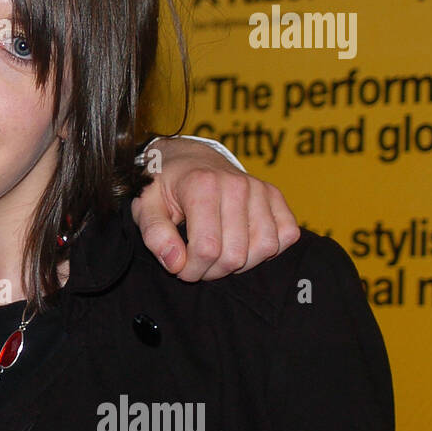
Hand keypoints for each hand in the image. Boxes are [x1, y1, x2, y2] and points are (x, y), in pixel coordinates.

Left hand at [131, 136, 298, 280]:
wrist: (187, 158)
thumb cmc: (164, 185)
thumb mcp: (144, 206)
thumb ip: (155, 234)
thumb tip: (175, 263)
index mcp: (201, 185)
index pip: (207, 248)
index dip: (192, 270)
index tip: (179, 268)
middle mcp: (236, 184)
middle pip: (235, 254)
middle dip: (212, 271)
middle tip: (196, 265)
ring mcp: (260, 189)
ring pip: (265, 248)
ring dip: (240, 264)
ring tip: (218, 256)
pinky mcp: (275, 195)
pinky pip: (287, 235)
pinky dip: (268, 249)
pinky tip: (243, 245)